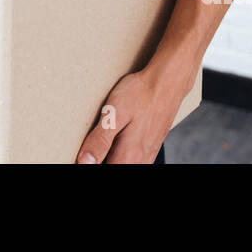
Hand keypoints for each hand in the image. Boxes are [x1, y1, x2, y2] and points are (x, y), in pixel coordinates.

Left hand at [75, 63, 193, 163]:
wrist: (168, 82)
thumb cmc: (141, 94)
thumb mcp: (113, 114)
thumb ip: (99, 141)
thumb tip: (85, 162)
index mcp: (128, 156)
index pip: (104, 169)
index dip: (91, 162)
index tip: (84, 153)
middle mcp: (140, 160)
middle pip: (114, 166)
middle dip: (101, 158)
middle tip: (93, 143)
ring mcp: (148, 154)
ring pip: (124, 163)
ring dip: (112, 156)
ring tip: (103, 140)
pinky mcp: (151, 146)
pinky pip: (133, 159)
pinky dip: (122, 154)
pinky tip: (118, 139)